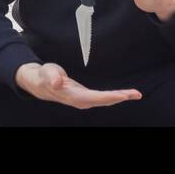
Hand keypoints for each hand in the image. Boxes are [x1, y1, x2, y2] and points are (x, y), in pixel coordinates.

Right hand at [14, 61, 141, 107]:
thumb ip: (51, 76)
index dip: (109, 97)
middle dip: (120, 98)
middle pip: (103, 101)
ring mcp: (82, 100)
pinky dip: (113, 96)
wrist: (38, 82)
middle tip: (136, 94)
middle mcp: (79, 101)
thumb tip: (56, 82)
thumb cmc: (43, 76)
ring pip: (104, 100)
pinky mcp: (84, 96)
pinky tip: (121, 94)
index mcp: (72, 96)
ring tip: (134, 94)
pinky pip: (102, 97)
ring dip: (119, 97)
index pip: (95, 98)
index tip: (123, 95)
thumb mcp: (46, 72)